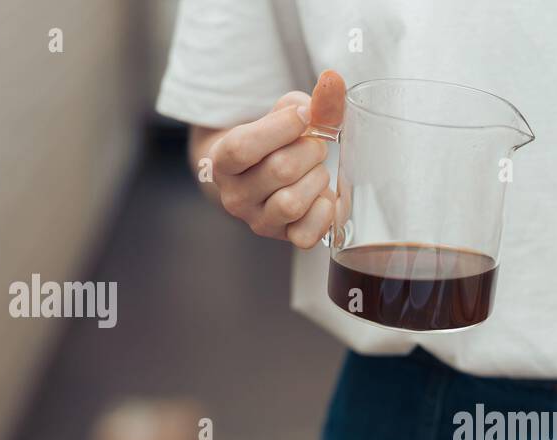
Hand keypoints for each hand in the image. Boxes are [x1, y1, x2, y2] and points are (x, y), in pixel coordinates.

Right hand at [209, 70, 345, 247]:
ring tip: (316, 170)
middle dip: (309, 150)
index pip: (243, 147)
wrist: (268, 182)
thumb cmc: (274, 144)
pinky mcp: (285, 238)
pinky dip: (324, 212)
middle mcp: (235, 197)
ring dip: (316, 179)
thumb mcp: (282, 118)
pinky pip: (307, 234)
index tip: (304, 115)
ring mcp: (260, 221)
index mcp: (223, 161)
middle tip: (315, 145)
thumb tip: (333, 83)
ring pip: (293, 202)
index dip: (281, 128)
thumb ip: (306, 101)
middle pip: (279, 171)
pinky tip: (322, 196)